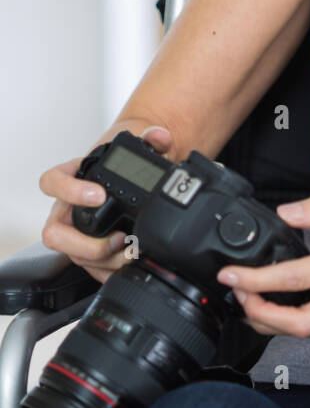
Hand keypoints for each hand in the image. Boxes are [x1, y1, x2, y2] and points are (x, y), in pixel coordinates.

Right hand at [39, 123, 174, 284]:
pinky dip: (112, 271)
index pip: (51, 182)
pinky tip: (132, 264)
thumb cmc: (124, 161)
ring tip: (132, 252)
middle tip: (118, 238)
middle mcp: (66, 209)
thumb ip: (150, 137)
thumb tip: (159, 136)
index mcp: (72, 178)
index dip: (69, 191)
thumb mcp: (137, 144)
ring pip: (74, 256)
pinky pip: (91, 269)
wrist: (133, 175)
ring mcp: (75, 233)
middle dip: (84, 243)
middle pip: (54, 234)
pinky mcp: (88, 252)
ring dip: (105, 260)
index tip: (98, 194)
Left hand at [216, 191, 309, 339]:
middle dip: (260, 316)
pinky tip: (298, 309)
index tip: (230, 278)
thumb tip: (285, 214)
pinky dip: (309, 324)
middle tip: (241, 300)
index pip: (292, 280)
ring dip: (280, 322)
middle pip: (296, 325)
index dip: (254, 282)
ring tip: (260, 304)